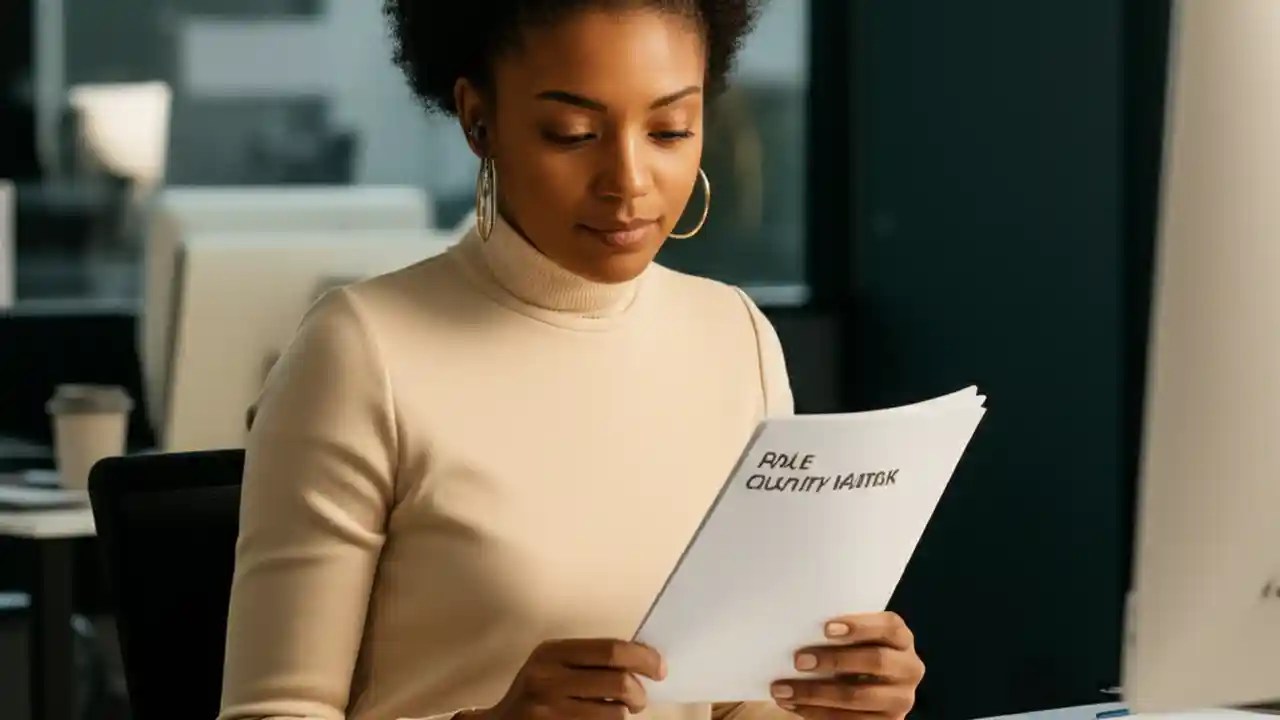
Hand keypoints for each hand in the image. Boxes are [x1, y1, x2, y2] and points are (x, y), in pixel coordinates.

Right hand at [477, 638, 665, 719]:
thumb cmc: (535, 692)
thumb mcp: (552, 664)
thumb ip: (588, 658)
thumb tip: (641, 657)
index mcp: (552, 653)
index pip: (611, 650)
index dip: (643, 658)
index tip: (659, 667)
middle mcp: (548, 679)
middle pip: (619, 682)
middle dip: (639, 692)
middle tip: (640, 698)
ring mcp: (550, 712)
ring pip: (615, 713)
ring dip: (624, 714)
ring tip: (617, 711)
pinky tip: (602, 719)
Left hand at [770, 612, 924, 719]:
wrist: (863, 691)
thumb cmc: (850, 654)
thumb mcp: (852, 642)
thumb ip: (837, 635)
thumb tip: (795, 629)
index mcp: (901, 639)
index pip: (889, 627)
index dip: (860, 626)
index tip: (826, 629)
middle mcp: (909, 668)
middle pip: (876, 661)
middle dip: (834, 660)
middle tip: (799, 660)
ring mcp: (901, 700)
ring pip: (858, 697)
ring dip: (815, 693)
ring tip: (783, 689)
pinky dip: (817, 713)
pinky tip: (793, 705)